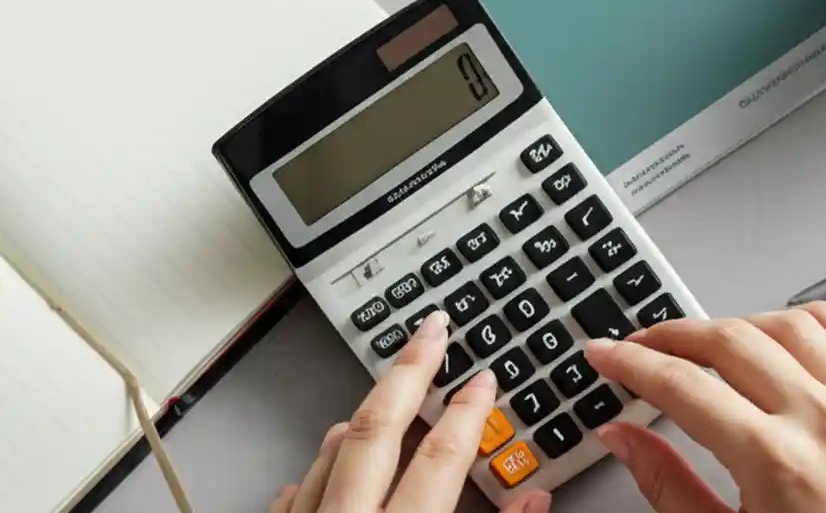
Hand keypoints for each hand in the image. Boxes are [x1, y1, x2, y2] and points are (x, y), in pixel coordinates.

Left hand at [268, 311, 550, 512]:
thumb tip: (532, 501)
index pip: (441, 458)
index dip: (468, 413)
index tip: (483, 380)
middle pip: (377, 429)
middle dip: (409, 370)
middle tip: (432, 329)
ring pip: (330, 454)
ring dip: (362, 419)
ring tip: (387, 392)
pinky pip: (292, 496)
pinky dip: (316, 471)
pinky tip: (330, 457)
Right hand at [584, 302, 825, 512]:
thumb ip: (670, 487)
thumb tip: (624, 440)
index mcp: (775, 461)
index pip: (682, 386)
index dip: (632, 362)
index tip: (606, 353)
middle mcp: (823, 422)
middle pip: (730, 341)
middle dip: (673, 335)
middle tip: (642, 344)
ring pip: (790, 325)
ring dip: (739, 322)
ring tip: (708, 340)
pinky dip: (814, 320)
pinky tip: (786, 328)